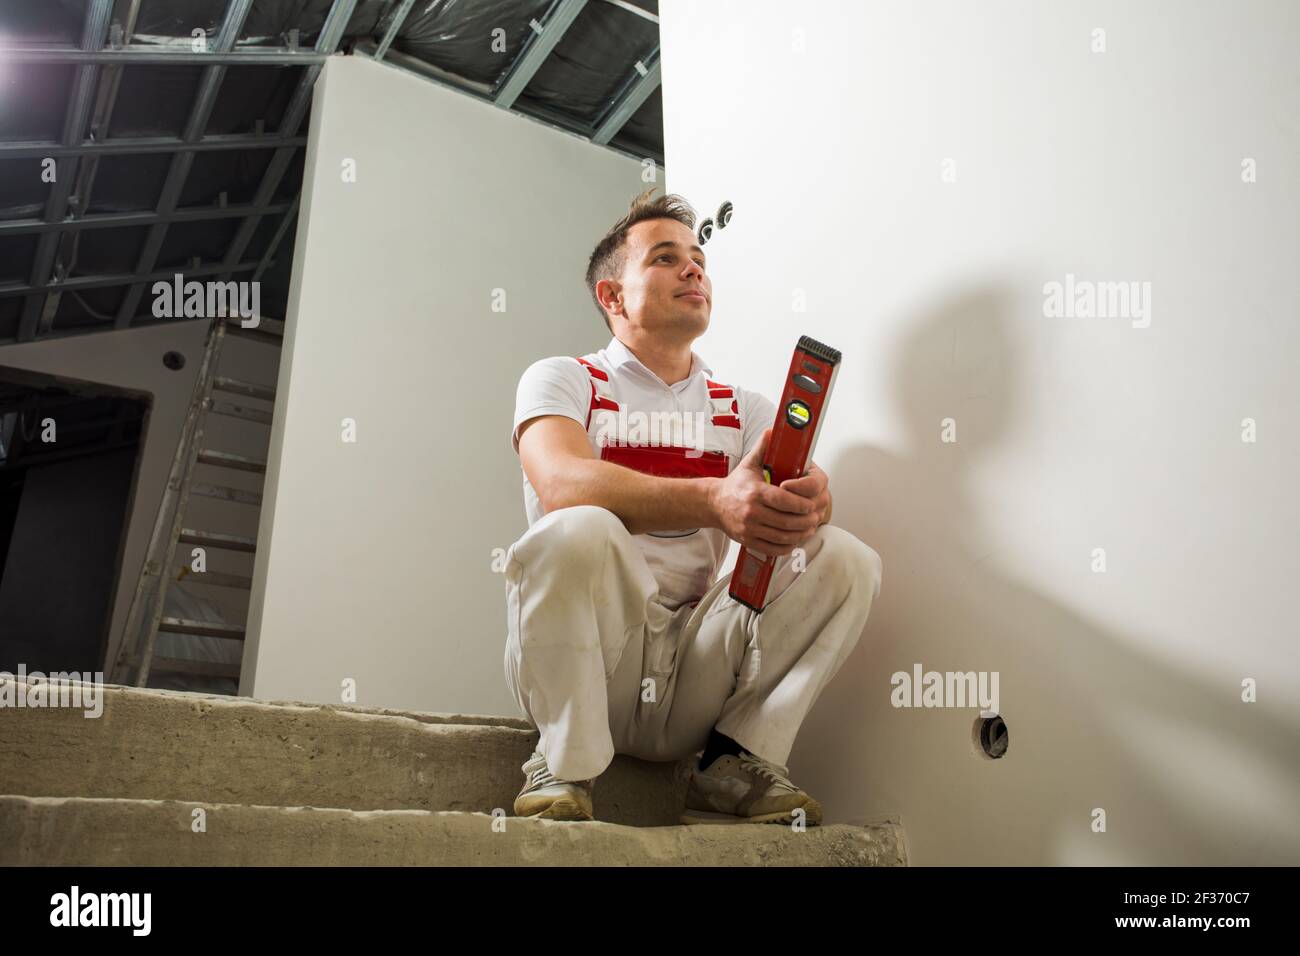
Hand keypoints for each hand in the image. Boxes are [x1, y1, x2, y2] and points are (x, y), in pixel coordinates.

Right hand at [710, 426, 820, 557]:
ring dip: (801, 534)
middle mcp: (751, 512)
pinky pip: (773, 548)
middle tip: (816, 517)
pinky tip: (796, 539)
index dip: (801, 504)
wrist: (714, 504)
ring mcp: (749, 528)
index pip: (783, 500)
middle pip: (786, 521)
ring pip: (782, 536)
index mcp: (755, 492)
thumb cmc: (736, 484)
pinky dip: (788, 546)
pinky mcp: (748, 541)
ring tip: (810, 528)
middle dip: (806, 521)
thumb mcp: (749, 463)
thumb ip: (764, 448)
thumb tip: (773, 431)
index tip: (810, 505)